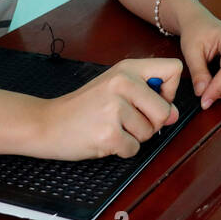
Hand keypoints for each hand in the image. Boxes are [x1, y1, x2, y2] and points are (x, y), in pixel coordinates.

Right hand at [31, 58, 182, 159]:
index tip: (151, 100)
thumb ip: (148, 95)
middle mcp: (123, 83)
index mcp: (127, 68)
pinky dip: (122, 150)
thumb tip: (174, 114)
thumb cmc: (84, 107)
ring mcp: (114, 108)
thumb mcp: (115, 88)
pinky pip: (134, 149)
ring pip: (149, 133)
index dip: (169, 91)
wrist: (46, 123)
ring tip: (109, 127)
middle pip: (165, 110)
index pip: (174, 69)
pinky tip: (103, 139)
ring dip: (133, 137)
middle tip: (126, 121)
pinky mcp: (108, 134)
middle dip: (151, 124)